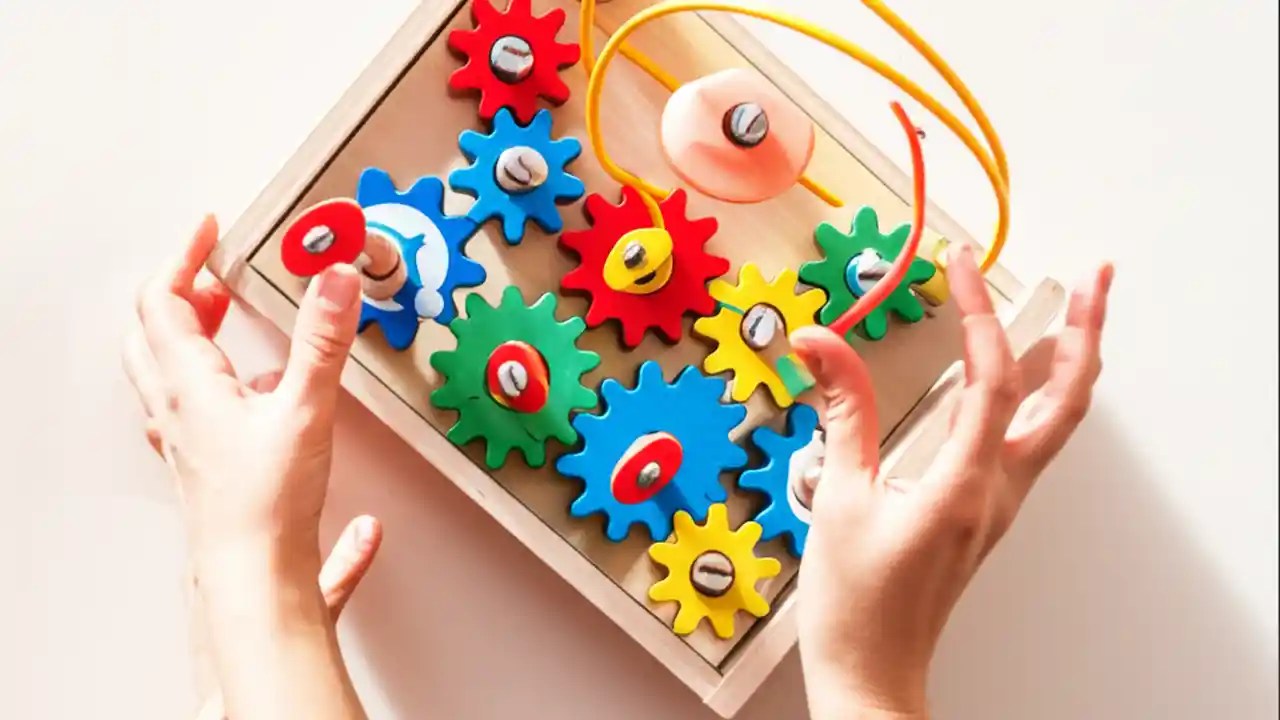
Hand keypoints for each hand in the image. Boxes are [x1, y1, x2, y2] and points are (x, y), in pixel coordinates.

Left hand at [123, 216, 370, 718]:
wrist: (254, 582)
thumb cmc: (263, 508)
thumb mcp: (304, 411)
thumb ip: (323, 342)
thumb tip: (332, 279)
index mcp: (191, 386)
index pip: (164, 301)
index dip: (184, 256)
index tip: (209, 230)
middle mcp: (180, 412)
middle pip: (155, 338)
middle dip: (182, 297)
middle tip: (214, 278)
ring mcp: (190, 444)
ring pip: (170, 379)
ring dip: (194, 343)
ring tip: (235, 332)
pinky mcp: (210, 470)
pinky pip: (199, 418)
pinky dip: (222, 393)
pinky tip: (271, 407)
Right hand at [790, 245, 1113, 718]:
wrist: (872, 669)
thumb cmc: (856, 605)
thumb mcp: (839, 498)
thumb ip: (840, 413)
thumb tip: (822, 346)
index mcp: (965, 486)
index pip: (991, 380)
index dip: (977, 314)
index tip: (958, 269)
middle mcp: (998, 493)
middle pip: (1065, 401)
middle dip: (1086, 333)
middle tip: (1093, 280)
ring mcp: (998, 505)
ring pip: (1054, 422)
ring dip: (1069, 363)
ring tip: (1073, 314)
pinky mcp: (984, 512)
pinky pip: (1023, 443)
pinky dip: (1030, 398)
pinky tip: (1009, 380)